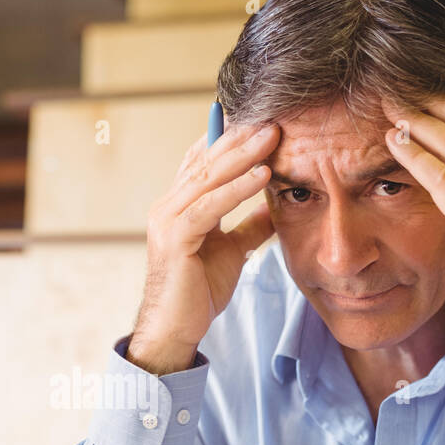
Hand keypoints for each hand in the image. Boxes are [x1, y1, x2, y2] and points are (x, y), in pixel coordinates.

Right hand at [130, 121, 279, 372]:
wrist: (176, 329)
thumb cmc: (199, 291)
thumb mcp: (233, 250)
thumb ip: (251, 225)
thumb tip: (277, 204)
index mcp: (179, 205)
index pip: (203, 160)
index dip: (229, 137)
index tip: (262, 119)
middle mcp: (168, 206)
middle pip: (207, 161)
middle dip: (241, 137)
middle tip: (274, 116)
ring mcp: (167, 220)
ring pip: (208, 178)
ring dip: (243, 155)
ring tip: (273, 136)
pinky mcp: (175, 238)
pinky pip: (210, 206)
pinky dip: (238, 189)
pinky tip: (262, 175)